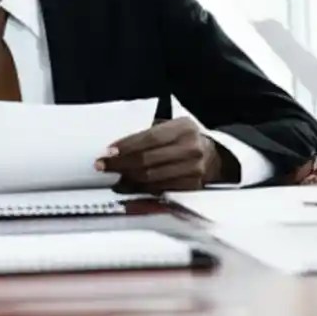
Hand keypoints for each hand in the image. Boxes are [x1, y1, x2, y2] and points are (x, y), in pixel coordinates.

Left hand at [97, 118, 226, 192]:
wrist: (213, 156)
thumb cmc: (185, 138)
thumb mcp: (172, 126)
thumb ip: (149, 132)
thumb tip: (117, 145)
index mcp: (184, 128)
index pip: (150, 138)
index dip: (127, 145)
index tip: (109, 151)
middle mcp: (191, 148)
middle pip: (148, 160)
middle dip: (121, 164)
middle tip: (103, 165)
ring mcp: (193, 169)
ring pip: (152, 177)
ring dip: (127, 178)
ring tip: (113, 175)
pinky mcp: (191, 186)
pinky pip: (160, 189)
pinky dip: (141, 188)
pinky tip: (129, 185)